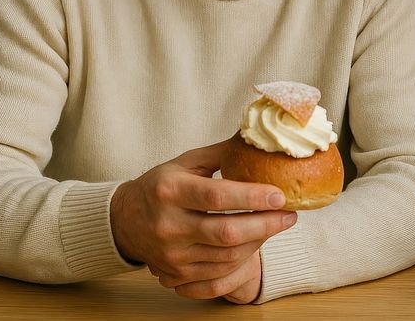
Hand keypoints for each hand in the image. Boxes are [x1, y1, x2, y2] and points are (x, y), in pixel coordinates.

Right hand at [110, 140, 295, 299]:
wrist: (124, 221)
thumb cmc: (162, 186)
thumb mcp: (187, 163)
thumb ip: (223, 153)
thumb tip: (261, 138)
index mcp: (170, 191)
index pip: (218, 196)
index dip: (253, 197)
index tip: (281, 195)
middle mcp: (168, 225)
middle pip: (227, 232)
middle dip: (266, 225)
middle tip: (290, 215)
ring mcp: (170, 255)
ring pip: (226, 257)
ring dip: (259, 242)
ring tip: (276, 226)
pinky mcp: (174, 275)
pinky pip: (218, 276)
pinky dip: (242, 261)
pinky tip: (255, 244)